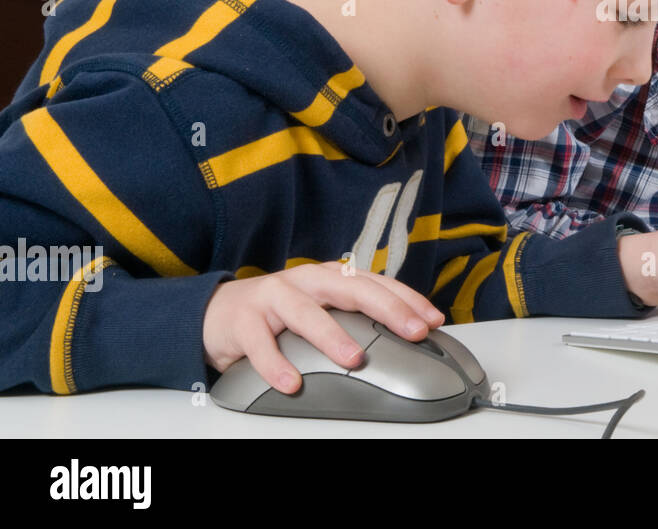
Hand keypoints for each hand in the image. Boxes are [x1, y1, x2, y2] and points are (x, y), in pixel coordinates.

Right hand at [202, 260, 443, 393]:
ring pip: (307, 313)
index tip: (434, 321)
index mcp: (331, 277)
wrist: (218, 312)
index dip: (408, 300)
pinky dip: (276, 365)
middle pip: (352, 289)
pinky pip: (261, 344)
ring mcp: (274, 297)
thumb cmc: (281, 312)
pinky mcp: (244, 321)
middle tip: (414, 331)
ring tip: (355, 359)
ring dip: (333, 336)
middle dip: (388, 309)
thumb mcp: (323, 307)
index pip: (377, 284)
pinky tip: (291, 384)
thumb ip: (356, 316)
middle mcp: (307, 281)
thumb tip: (403, 338)